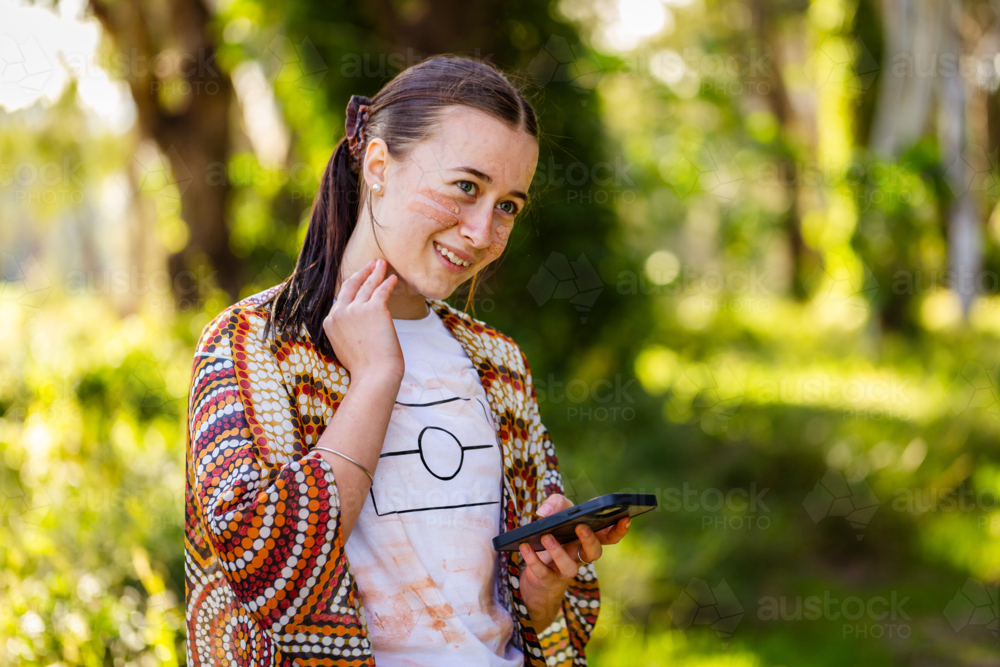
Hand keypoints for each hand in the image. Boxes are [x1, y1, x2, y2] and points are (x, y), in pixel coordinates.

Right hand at [323, 258, 402, 382]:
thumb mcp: (344, 348)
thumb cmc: (364, 368)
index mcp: (330, 322)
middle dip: (361, 272)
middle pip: (350, 285)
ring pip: (367, 285)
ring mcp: (356, 309)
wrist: (374, 375)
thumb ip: (345, 332)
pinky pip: (382, 290)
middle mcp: (339, 312)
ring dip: (375, 272)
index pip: (339, 299)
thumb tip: (355, 327)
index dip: (350, 288)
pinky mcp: (374, 308)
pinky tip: (393, 278)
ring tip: (382, 263)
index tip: (359, 280)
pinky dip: (388, 282)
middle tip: (370, 264)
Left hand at [517, 493, 630, 630]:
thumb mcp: (556, 516)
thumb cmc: (553, 539)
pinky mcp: (547, 581)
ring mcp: (565, 570)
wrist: (536, 578)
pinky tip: (525, 547)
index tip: (624, 517)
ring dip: (558, 551)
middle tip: (581, 527)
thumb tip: (546, 512)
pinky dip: (533, 559)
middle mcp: (580, 556)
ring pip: (569, 566)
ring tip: (546, 536)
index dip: (619, 529)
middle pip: (594, 552)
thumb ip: (556, 505)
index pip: (609, 536)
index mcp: (587, 540)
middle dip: (590, 540)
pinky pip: (543, 572)